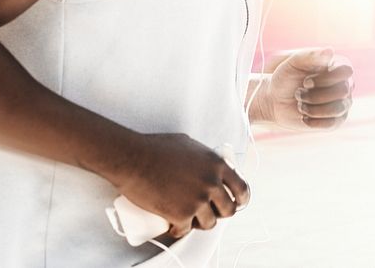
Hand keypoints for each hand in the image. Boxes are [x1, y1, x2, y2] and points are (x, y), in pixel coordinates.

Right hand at [108, 133, 249, 238]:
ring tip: (190, 220)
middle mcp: (211, 183)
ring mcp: (197, 201)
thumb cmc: (155, 148)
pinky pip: (185, 230)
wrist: (133, 159)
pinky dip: (179, 231)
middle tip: (209, 212)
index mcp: (216, 165)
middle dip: (220, 213)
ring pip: (209, 223)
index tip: (236, 203)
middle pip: (228, 210)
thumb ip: (202, 155)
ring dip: (200, 224)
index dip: (241, 198)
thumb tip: (206, 162)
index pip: (241, 187)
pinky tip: (174, 228)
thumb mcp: (188, 144)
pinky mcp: (180, 215)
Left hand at [265, 47, 354, 130]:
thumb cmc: (285, 78)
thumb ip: (310, 55)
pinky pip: (332, 123)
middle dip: (315, 95)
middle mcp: (345, 84)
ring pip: (338, 109)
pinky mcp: (336, 120)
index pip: (346, 71)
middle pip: (342, 91)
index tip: (305, 81)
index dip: (325, 79)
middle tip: (299, 93)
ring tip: (300, 105)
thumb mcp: (293, 63)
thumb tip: (330, 51)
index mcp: (338, 66)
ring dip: (313, 108)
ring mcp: (342, 103)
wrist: (275, 101)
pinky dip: (314, 121)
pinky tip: (303, 116)